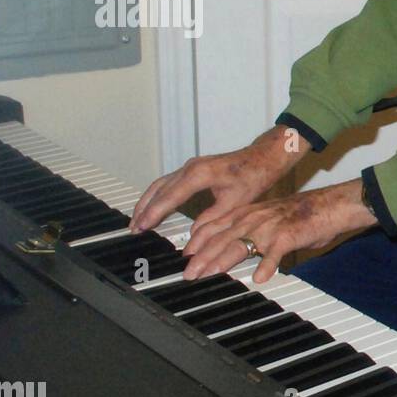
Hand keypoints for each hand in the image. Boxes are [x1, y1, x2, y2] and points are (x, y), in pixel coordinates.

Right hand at [130, 125, 307, 233]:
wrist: (263, 158)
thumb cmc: (253, 176)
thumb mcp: (234, 203)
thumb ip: (212, 220)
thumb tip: (193, 238)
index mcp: (200, 174)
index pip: (170, 196)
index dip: (155, 212)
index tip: (143, 226)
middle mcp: (191, 167)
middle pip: (159, 189)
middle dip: (145, 209)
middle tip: (133, 228)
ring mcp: (190, 166)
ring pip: (161, 184)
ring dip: (147, 201)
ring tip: (137, 220)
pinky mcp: (192, 168)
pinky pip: (168, 182)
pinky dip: (157, 194)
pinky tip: (152, 206)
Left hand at [181, 180, 373, 282]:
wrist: (330, 205)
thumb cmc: (303, 214)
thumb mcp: (270, 218)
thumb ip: (253, 232)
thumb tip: (241, 249)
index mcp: (248, 213)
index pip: (214, 226)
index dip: (197, 242)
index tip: (186, 256)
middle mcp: (253, 218)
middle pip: (220, 239)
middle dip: (200, 257)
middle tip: (188, 273)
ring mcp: (269, 227)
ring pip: (238, 245)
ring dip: (220, 262)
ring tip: (208, 275)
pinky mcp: (287, 236)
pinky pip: (274, 253)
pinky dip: (266, 266)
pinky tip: (259, 278)